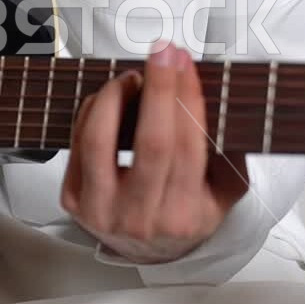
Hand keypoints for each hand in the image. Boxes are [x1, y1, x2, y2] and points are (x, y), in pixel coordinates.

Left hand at [61, 43, 248, 263]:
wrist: (147, 250)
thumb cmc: (186, 212)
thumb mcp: (223, 194)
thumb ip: (231, 155)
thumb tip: (226, 102)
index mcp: (184, 216)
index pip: (187, 147)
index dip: (187, 98)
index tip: (185, 63)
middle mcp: (141, 218)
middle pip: (150, 142)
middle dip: (158, 89)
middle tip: (162, 53)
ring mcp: (101, 211)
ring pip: (100, 142)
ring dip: (115, 97)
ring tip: (131, 77)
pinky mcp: (73, 200)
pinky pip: (78, 144)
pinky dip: (93, 111)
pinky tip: (110, 96)